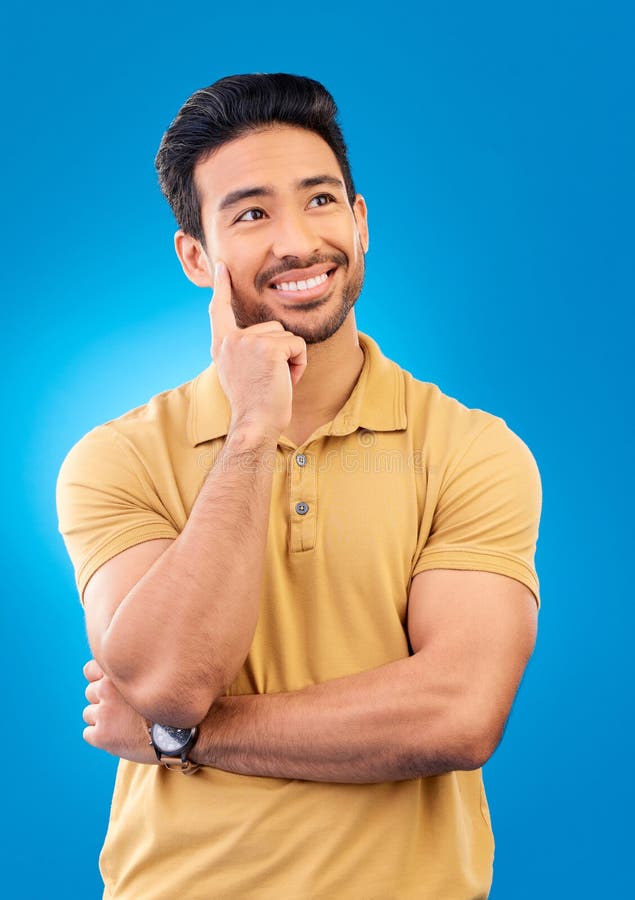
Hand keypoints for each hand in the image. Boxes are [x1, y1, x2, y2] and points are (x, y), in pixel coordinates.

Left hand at [82, 659, 156, 764]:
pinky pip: (89, 734)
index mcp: (119, 672)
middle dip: (102, 701)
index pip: (90, 670)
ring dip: (101, 719)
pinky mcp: (100, 735)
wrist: (178, 734)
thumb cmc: (166, 706)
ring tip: (125, 723)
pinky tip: (121, 736)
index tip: (111, 687)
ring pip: (89, 713)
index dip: (99, 679)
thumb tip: (100, 672)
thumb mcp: (150, 679)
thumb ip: (128, 674)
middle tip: (123, 710)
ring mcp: (103, 712)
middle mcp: (107, 688)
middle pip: (90, 693)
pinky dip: (100, 737)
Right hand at [209, 260, 307, 438]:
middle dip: (280, 352)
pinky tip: (286, 381)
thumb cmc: (252, 405)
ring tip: (276, 381)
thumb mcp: (236, 372)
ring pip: (286, 336)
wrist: (254, 423)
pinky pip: (297, 345)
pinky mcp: (269, 347)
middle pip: (271, 327)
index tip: (222, 267)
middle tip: (269, 379)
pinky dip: (299, 364)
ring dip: (290, 359)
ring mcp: (248, 341)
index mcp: (221, 345)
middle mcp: (231, 339)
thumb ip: (240, 350)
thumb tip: (255, 337)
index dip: (222, 287)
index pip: (219, 310)